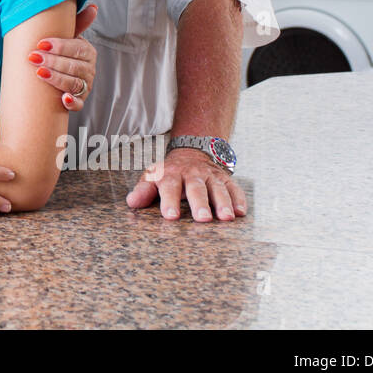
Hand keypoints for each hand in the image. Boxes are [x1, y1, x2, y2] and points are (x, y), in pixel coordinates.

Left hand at [29, 3, 97, 109]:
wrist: (58, 73)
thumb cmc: (62, 52)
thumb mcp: (69, 36)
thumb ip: (78, 23)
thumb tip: (94, 8)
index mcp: (87, 52)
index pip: (77, 48)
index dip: (60, 46)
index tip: (41, 44)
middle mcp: (89, 69)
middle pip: (74, 66)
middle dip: (53, 62)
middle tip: (34, 58)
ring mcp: (85, 86)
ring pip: (74, 84)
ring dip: (57, 79)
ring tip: (40, 73)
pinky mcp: (78, 101)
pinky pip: (78, 104)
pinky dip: (72, 102)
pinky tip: (63, 99)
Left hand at [126, 146, 246, 221]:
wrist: (192, 153)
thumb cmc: (170, 173)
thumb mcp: (153, 177)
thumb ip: (143, 190)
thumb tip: (131, 203)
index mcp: (172, 174)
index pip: (170, 187)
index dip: (169, 201)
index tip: (171, 216)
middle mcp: (193, 174)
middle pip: (196, 189)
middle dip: (200, 203)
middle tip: (202, 219)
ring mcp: (211, 176)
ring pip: (218, 188)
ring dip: (223, 203)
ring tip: (226, 218)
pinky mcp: (226, 180)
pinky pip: (234, 188)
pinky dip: (239, 199)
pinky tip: (241, 212)